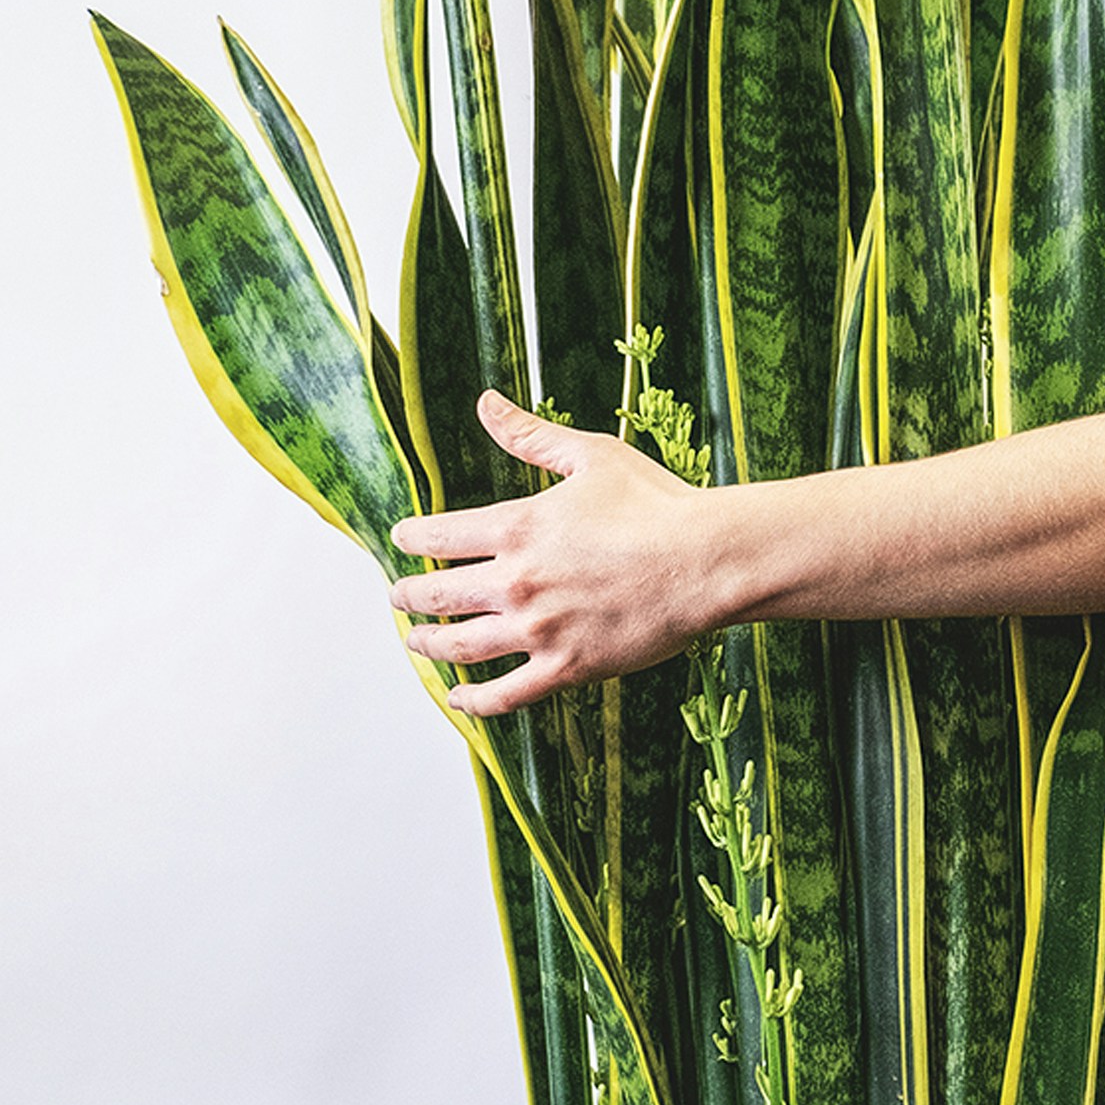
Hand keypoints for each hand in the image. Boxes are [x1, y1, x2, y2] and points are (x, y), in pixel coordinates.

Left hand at [389, 393, 722, 715]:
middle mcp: (517, 582)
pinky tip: (458, 697)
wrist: (706, 560)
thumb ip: (530, 436)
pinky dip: (472, 701)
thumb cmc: (657, 503)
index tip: (401, 541)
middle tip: (397, 597)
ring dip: (427, 645)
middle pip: (436, 595)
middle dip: (407, 596)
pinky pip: (504, 695)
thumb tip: (486, 403)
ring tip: (414, 641)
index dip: (410, 539)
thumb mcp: (591, 455)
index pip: (438, 537)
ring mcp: (538, 630)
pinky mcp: (566, 668)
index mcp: (517, 527)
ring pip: (460, 647)